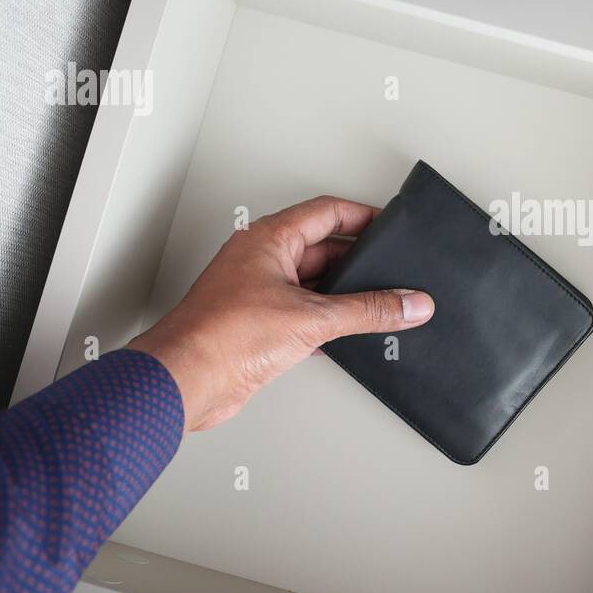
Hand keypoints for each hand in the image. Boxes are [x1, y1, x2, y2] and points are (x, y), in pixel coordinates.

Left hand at [128, 195, 433, 432]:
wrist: (185, 380)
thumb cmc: (221, 335)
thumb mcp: (312, 317)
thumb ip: (367, 310)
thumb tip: (407, 303)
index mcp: (269, 239)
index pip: (326, 212)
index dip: (362, 216)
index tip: (390, 225)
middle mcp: (262, 261)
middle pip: (324, 249)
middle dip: (359, 263)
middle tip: (393, 272)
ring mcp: (259, 293)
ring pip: (315, 285)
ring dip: (345, 297)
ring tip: (378, 306)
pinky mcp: (259, 326)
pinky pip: (305, 314)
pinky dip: (329, 322)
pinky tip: (347, 336)